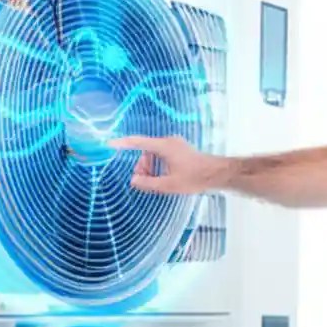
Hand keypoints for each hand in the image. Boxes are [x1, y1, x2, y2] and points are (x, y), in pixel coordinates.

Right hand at [105, 135, 231, 194]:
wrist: (216, 174)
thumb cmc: (194, 178)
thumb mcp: (168, 185)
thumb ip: (148, 183)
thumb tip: (133, 180)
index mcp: (164, 146)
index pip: (138, 142)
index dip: (123, 143)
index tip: (110, 143)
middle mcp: (169, 141)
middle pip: (146, 151)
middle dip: (142, 166)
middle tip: (146, 181)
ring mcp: (175, 144)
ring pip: (154, 154)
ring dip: (151, 167)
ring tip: (157, 182)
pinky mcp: (179, 149)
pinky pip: (162, 155)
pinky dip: (158, 165)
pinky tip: (164, 178)